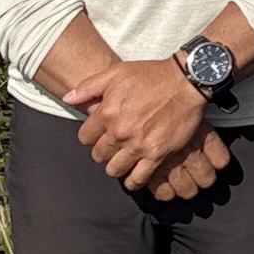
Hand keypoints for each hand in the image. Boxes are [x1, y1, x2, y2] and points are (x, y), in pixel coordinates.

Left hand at [63, 54, 217, 197]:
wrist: (185, 82)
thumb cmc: (152, 75)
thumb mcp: (117, 72)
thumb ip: (88, 87)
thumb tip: (68, 98)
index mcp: (107, 112)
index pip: (85, 137)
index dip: (91, 136)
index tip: (100, 134)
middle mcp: (120, 131)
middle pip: (98, 155)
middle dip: (103, 151)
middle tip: (113, 146)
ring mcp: (138, 145)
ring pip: (114, 169)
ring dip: (116, 166)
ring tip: (122, 160)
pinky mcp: (156, 154)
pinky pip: (138, 178)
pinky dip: (133, 180)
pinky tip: (134, 176)